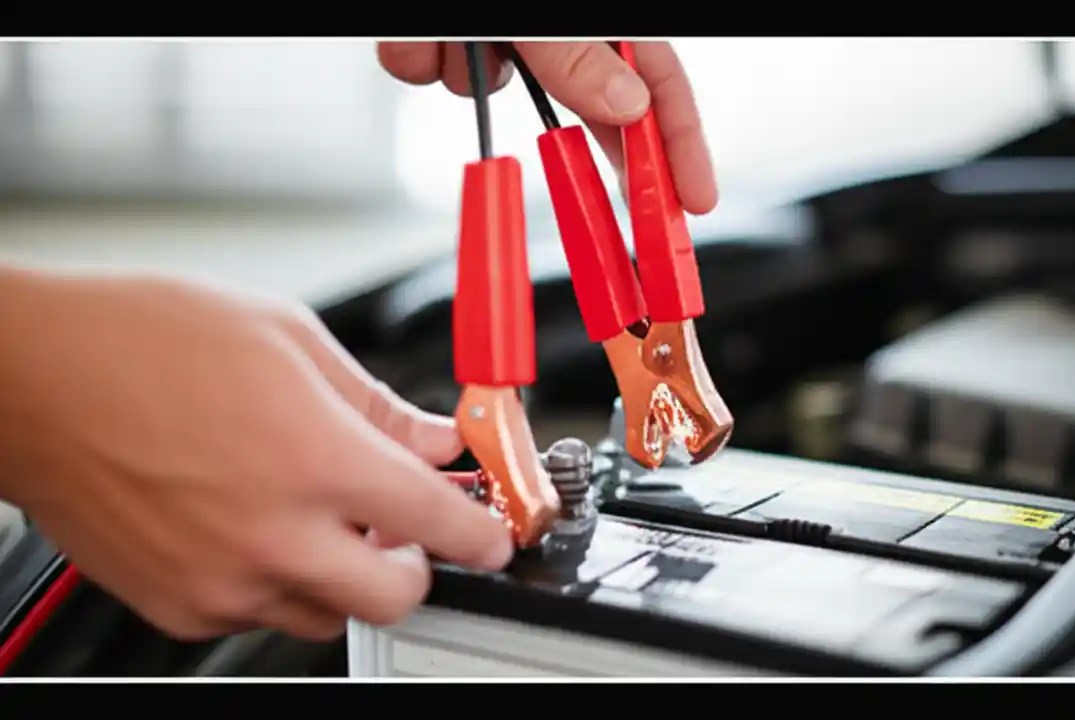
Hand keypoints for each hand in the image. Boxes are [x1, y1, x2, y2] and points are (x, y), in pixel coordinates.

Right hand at [0, 268, 512, 640]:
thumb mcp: (289, 340)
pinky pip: (259, 614)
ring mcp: (222, 579)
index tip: (493, 532)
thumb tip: (434, 441)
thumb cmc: (142, 342)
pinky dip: (277, 580)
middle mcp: (273, 534)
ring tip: (315, 511)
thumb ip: (378, 405)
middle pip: (397, 597)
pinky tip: (255, 522)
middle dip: (421, 565)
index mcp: (315, 459)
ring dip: (345, 573)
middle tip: (409, 525)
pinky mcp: (179, 604)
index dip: (483, 531)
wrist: (31, 378)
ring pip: (328, 611)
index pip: (440, 522)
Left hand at [377, 40, 716, 214]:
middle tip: (617, 209)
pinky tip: (419, 28)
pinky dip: (422, 54)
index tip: (691, 197)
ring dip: (468, 74)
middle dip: (582, 143)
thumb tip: (627, 110)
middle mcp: (551, 21)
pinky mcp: (446, 31)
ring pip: (492, 85)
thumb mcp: (540, 11)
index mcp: (596, 12)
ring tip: (454, 33)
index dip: (680, 142)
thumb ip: (578, 56)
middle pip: (589, 98)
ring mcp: (498, 26)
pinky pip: (436, 71)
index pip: (658, 80)